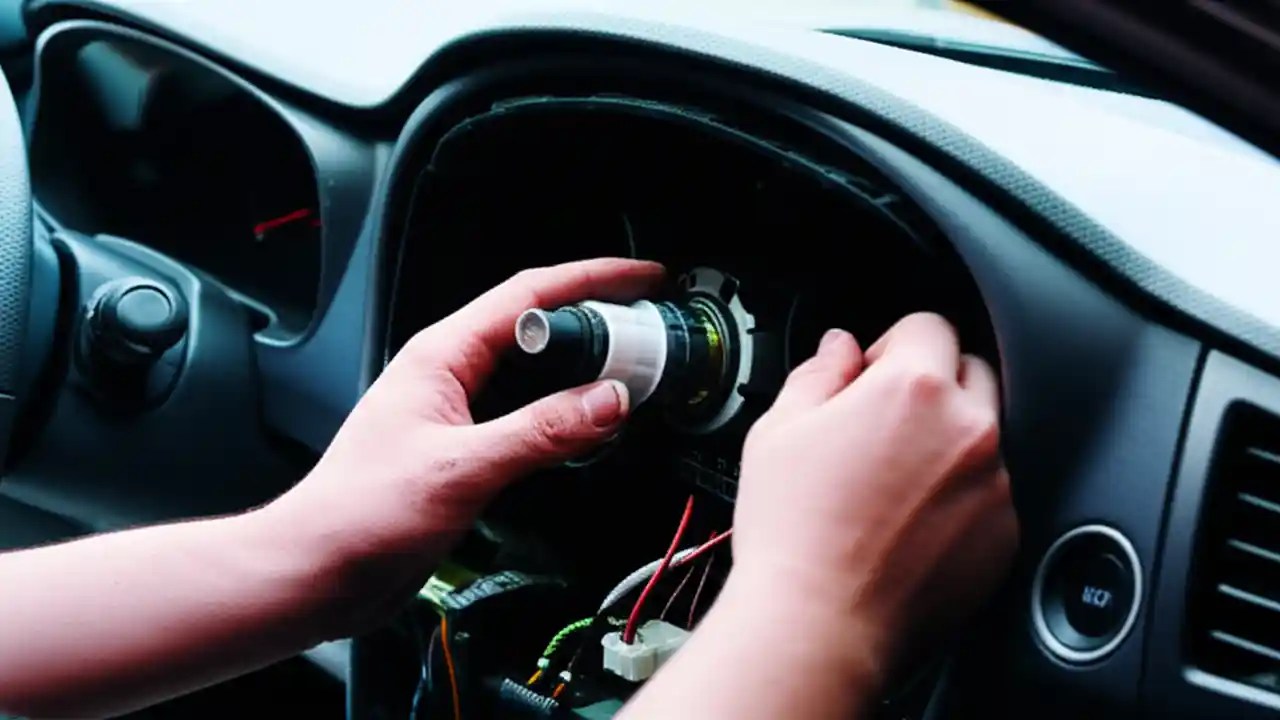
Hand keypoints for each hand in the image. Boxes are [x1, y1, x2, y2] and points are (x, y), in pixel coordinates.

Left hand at [266, 258, 664, 635]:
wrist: (316, 572)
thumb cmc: (359, 514)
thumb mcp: (461, 468)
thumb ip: (541, 433)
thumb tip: (610, 400)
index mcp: (442, 355)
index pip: (530, 295)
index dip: (592, 279)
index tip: (642, 279)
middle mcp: (450, 376)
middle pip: (537, 327)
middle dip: (597, 321)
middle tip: (648, 330)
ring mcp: (457, 413)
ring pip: (534, 374)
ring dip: (583, 369)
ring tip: (631, 373)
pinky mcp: (464, 451)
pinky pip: (526, 416)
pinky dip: (565, 415)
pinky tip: (588, 430)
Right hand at [730, 313, 1017, 679]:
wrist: (819, 624)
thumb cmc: (792, 532)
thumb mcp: (779, 431)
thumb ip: (819, 372)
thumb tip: (841, 348)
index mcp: (914, 388)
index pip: (927, 325)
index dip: (889, 346)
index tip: (868, 377)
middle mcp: (969, 429)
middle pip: (971, 371)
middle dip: (931, 384)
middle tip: (883, 425)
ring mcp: (995, 485)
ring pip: (984, 435)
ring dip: (949, 442)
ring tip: (892, 484)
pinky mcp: (1005, 536)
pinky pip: (991, 493)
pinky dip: (961, 496)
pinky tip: (910, 522)